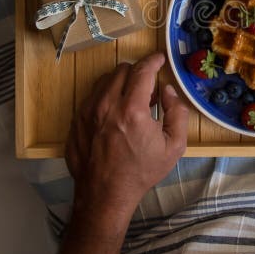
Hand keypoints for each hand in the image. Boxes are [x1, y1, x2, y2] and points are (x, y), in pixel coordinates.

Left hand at [65, 52, 188, 226]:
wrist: (105, 194)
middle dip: (137, 72)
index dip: (153, 60)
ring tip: (130, 100)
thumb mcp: (174, 146)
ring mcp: (87, 112)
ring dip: (120, 82)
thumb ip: (178, 113)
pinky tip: (114, 113)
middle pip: (122, 70)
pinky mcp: (76, 121)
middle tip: (147, 88)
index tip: (160, 58)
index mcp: (132, 110)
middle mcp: (106, 106)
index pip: (142, 70)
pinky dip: (105, 97)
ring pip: (104, 80)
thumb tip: (168, 90)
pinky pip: (92, 96)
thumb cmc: (141, 171)